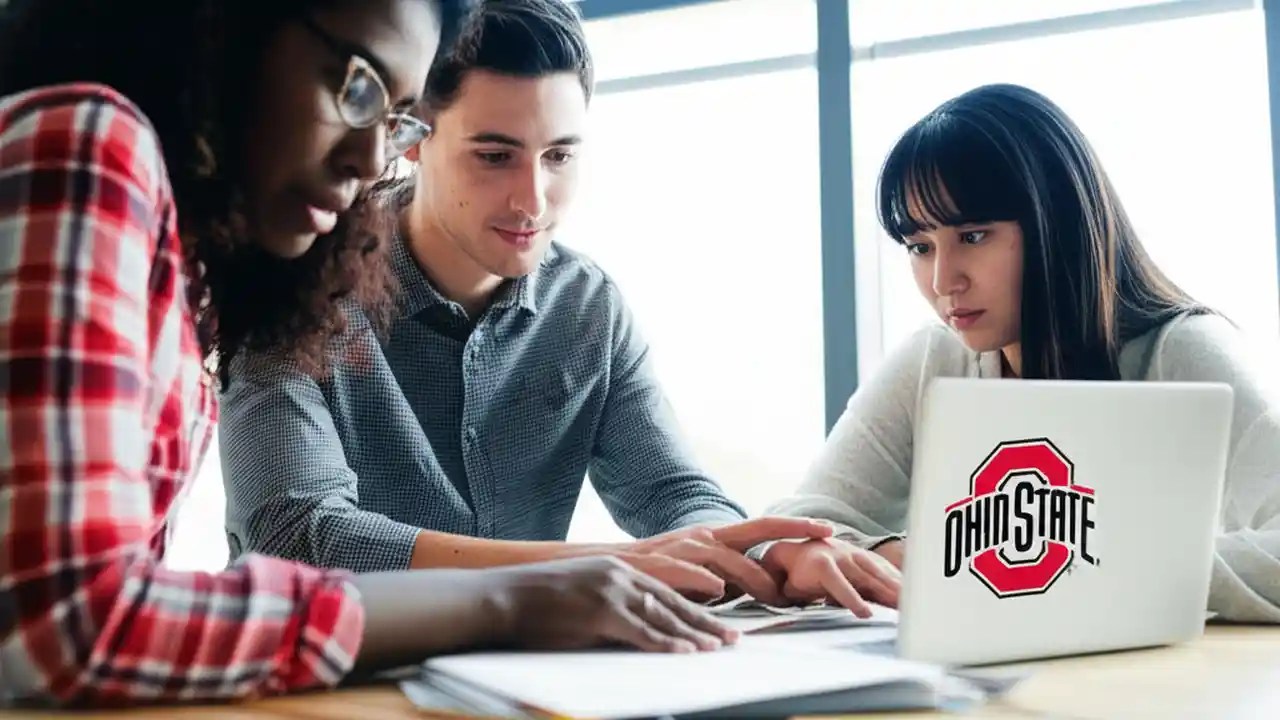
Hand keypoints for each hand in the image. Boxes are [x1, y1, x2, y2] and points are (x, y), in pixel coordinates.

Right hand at [491, 556, 740, 652]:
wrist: (501, 597)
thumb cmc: (533, 602)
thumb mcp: (581, 594)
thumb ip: (610, 607)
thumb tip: (633, 629)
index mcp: (616, 567)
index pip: (664, 589)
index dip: (693, 607)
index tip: (715, 621)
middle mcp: (620, 573)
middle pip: (674, 601)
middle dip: (706, 621)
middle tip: (732, 637)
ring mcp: (611, 590)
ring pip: (664, 615)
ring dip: (695, 634)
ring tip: (719, 647)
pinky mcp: (601, 611)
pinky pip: (643, 632)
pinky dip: (667, 643)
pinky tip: (686, 652)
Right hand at [626, 517, 832, 605]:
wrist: (608, 566)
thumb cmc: (658, 572)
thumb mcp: (697, 569)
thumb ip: (725, 575)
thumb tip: (755, 588)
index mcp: (715, 537)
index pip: (762, 528)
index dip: (795, 527)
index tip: (827, 529)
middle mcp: (705, 536)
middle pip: (755, 532)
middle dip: (792, 535)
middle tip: (823, 545)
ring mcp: (685, 549)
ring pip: (727, 560)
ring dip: (753, 579)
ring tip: (775, 598)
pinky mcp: (664, 565)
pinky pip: (689, 574)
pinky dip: (705, 582)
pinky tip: (719, 593)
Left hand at [761, 538, 901, 615]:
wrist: (794, 543)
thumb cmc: (785, 566)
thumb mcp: (778, 578)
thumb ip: (781, 590)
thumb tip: (781, 601)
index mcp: (819, 563)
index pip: (836, 582)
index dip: (850, 598)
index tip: (865, 615)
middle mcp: (841, 557)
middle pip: (867, 578)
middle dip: (887, 594)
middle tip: (907, 611)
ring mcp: (856, 555)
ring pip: (880, 573)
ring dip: (898, 588)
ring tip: (917, 606)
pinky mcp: (865, 558)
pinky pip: (885, 570)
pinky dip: (900, 581)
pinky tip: (915, 595)